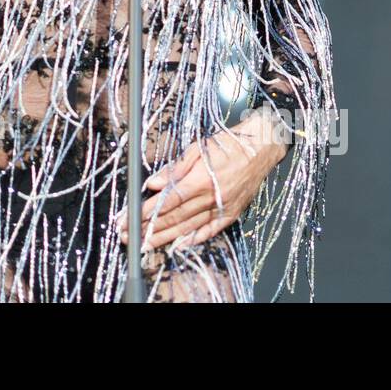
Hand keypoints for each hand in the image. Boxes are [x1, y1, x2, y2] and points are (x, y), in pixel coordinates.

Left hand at [117, 111, 286, 251]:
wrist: (262, 148)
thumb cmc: (229, 143)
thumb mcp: (198, 148)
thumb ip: (175, 169)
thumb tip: (153, 183)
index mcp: (200, 181)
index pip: (167, 201)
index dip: (147, 212)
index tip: (129, 218)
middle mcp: (211, 199)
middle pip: (174, 218)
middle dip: (149, 229)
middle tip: (128, 236)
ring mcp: (222, 209)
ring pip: (188, 228)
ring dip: (164, 238)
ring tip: (145, 245)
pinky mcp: (231, 214)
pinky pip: (209, 231)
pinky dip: (193, 240)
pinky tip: (177, 245)